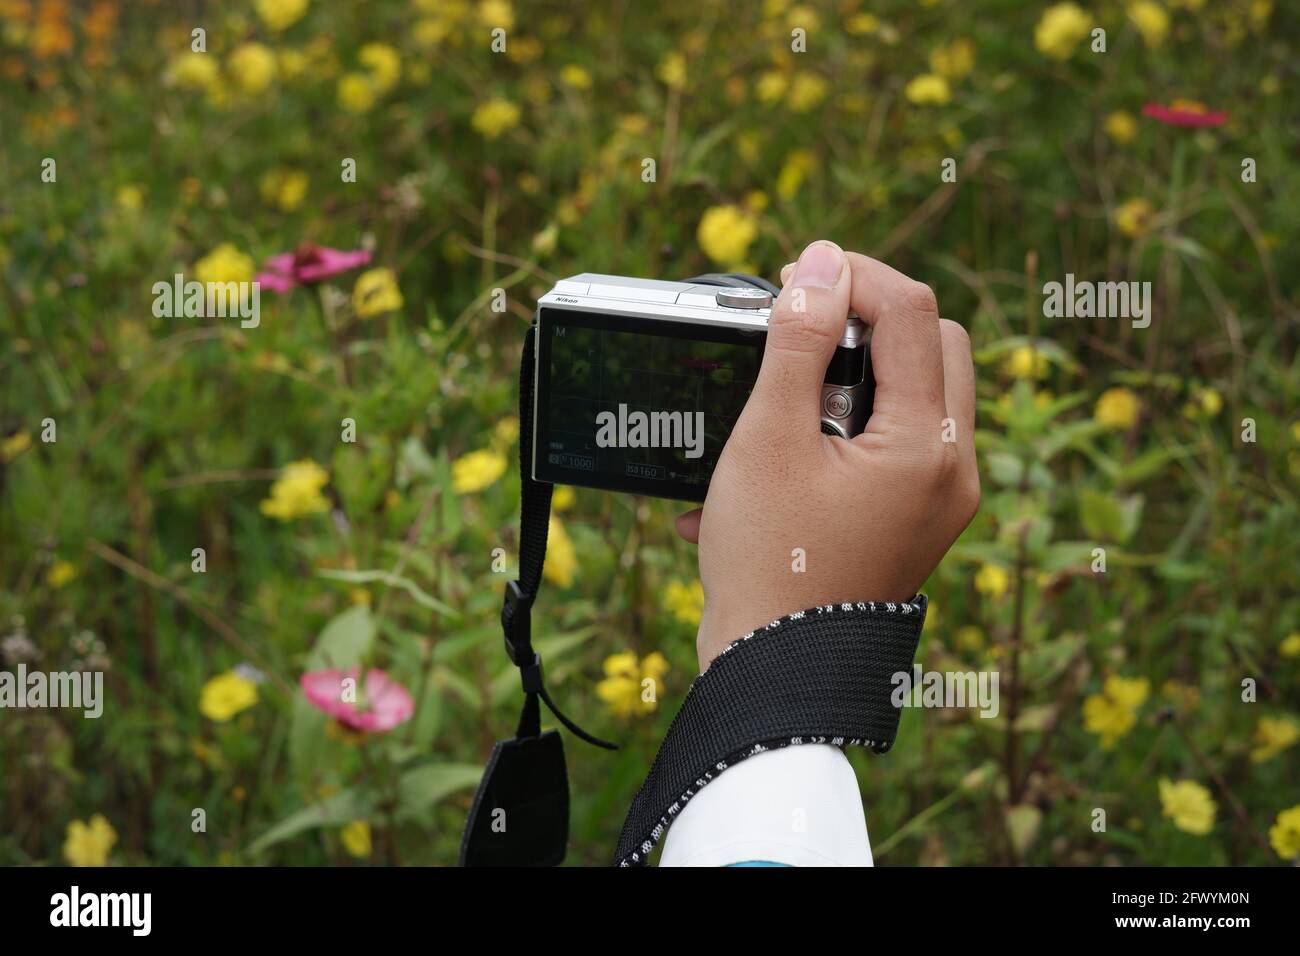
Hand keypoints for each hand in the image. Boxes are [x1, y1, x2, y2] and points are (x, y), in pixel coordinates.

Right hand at [676, 240, 979, 669]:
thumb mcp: (768, 438)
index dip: (851, 275)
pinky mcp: (916, 522)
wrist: (775, 675)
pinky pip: (899, 444)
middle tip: (801, 326)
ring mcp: (941, 502)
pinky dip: (850, 426)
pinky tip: (778, 452)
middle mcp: (954, 472)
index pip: (912, 312)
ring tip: (784, 397)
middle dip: (869, 320)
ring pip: (920, 394)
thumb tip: (821, 262)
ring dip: (859, 373)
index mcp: (930, 446)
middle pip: (934, 344)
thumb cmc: (767, 563)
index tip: (793, 277)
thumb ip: (797, 341)